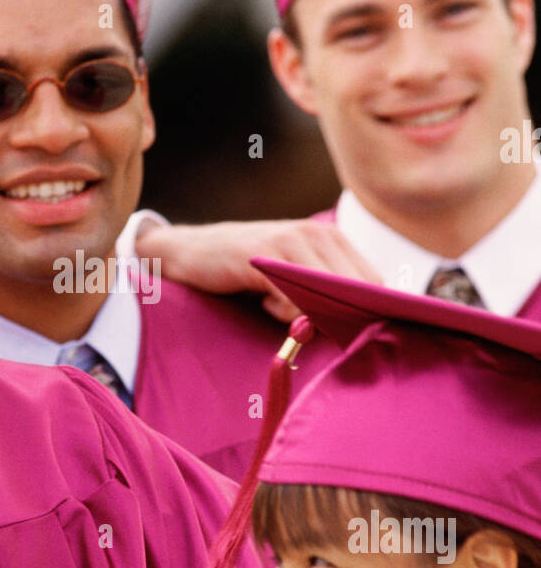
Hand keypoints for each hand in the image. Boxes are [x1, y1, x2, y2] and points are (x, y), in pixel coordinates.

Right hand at [137, 219, 380, 318]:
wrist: (192, 252)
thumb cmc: (247, 271)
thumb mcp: (293, 276)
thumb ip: (325, 293)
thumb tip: (362, 329)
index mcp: (331, 238)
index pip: (374, 283)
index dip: (368, 313)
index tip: (351, 334)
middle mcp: (317, 233)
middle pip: (356, 290)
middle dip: (341, 318)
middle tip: (307, 326)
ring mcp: (289, 241)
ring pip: (327, 294)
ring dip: (309, 315)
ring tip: (277, 308)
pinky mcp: (263, 256)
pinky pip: (292, 296)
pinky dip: (284, 312)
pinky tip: (264, 303)